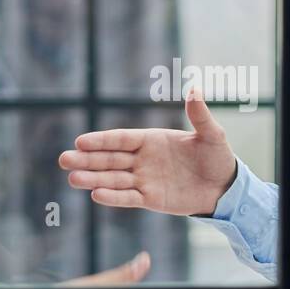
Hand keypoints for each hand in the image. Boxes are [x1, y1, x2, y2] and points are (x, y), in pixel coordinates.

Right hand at [59, 91, 237, 216]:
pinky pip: (129, 198)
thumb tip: (195, 89)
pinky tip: (96, 195)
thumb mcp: (212, 135)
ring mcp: (145, 179)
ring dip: (93, 179)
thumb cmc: (217, 157)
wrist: (225, 187)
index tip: (80, 141)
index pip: (121, 139)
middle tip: (64, 159)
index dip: (101, 140)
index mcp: (151, 139)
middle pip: (110, 159)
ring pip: (114, 178)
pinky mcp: (151, 199)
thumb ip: (200, 116)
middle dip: (87, 159)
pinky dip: (114, 197)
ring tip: (72, 179)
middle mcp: (143, 159)